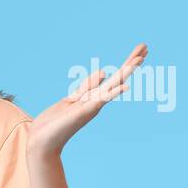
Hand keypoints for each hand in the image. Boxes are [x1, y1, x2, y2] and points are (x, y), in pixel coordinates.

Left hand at [29, 43, 147, 155]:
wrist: (42, 142)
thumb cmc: (55, 123)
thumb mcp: (72, 99)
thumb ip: (86, 87)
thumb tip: (103, 71)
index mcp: (92, 97)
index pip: (114, 77)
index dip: (126, 63)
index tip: (140, 49)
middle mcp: (96, 101)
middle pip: (117, 78)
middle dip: (130, 62)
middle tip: (145, 46)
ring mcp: (92, 106)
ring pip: (112, 85)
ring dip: (126, 72)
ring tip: (140, 58)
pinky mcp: (84, 111)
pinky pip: (100, 100)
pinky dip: (113, 93)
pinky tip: (125, 87)